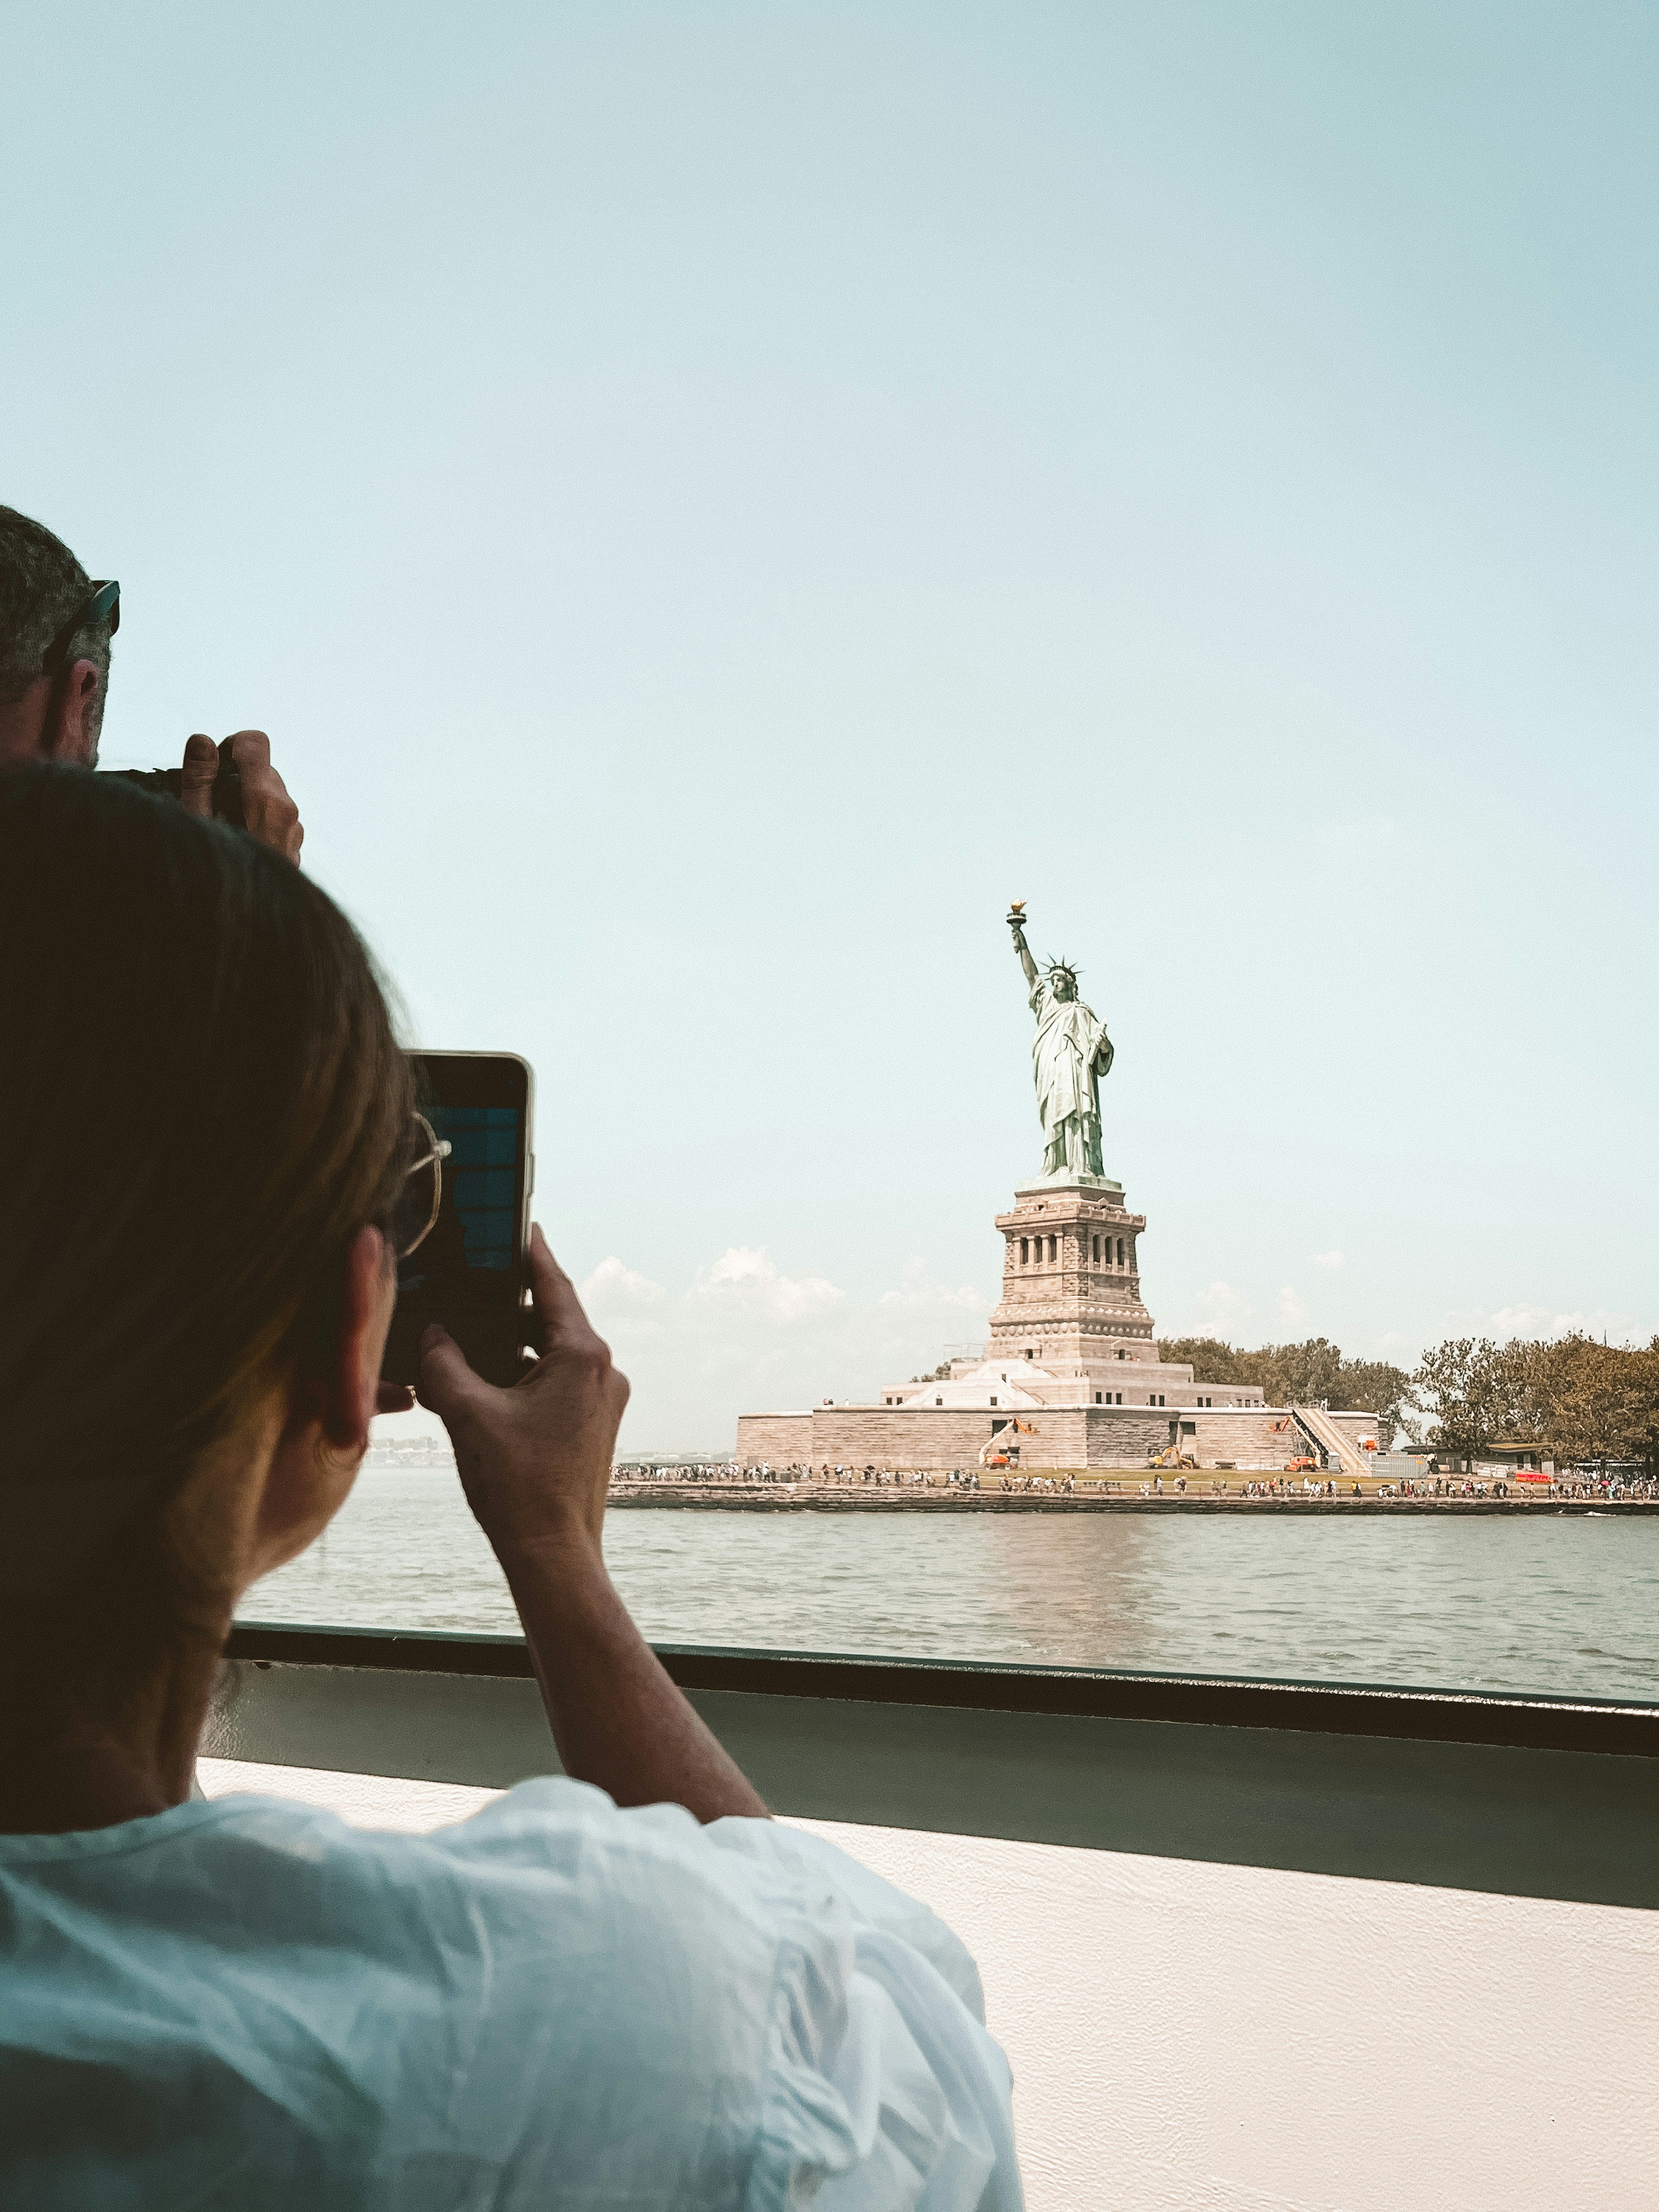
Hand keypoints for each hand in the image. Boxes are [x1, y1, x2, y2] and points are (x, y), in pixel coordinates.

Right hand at [179, 730, 303, 863]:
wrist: (248, 921)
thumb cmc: (217, 868)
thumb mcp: (197, 822)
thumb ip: (200, 778)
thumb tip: (203, 740)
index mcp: (266, 799)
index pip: (256, 742)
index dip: (231, 745)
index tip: (215, 765)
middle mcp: (288, 810)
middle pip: (262, 769)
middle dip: (235, 779)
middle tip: (212, 805)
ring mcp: (295, 829)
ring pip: (270, 794)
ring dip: (247, 800)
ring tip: (225, 828)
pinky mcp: (296, 844)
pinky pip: (278, 817)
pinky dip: (259, 819)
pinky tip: (240, 842)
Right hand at [416, 1225, 628, 1563]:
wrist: (553, 1554)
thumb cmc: (517, 1486)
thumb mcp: (467, 1414)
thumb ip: (443, 1364)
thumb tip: (432, 1334)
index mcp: (583, 1357)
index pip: (554, 1285)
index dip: (532, 1253)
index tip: (522, 1224)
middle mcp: (604, 1372)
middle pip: (551, 1320)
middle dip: (508, 1307)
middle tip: (473, 1284)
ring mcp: (603, 1402)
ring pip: (551, 1355)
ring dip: (511, 1348)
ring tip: (465, 1340)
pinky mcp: (594, 1427)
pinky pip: (555, 1384)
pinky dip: (521, 1377)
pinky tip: (482, 1387)